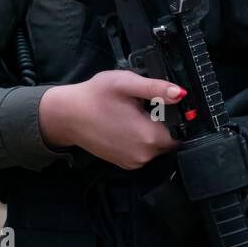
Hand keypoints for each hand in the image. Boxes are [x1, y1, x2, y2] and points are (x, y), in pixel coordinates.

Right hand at [40, 70, 184, 168]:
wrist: (66, 115)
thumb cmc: (95, 96)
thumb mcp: (126, 83)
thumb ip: (156, 88)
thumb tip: (180, 94)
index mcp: (148, 136)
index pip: (181, 129)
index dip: (178, 116)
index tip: (167, 104)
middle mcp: (144, 154)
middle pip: (171, 139)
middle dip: (165, 123)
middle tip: (146, 106)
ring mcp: (133, 162)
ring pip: (158, 146)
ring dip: (152, 131)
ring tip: (135, 114)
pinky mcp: (124, 163)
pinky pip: (144, 151)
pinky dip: (141, 139)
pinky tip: (128, 124)